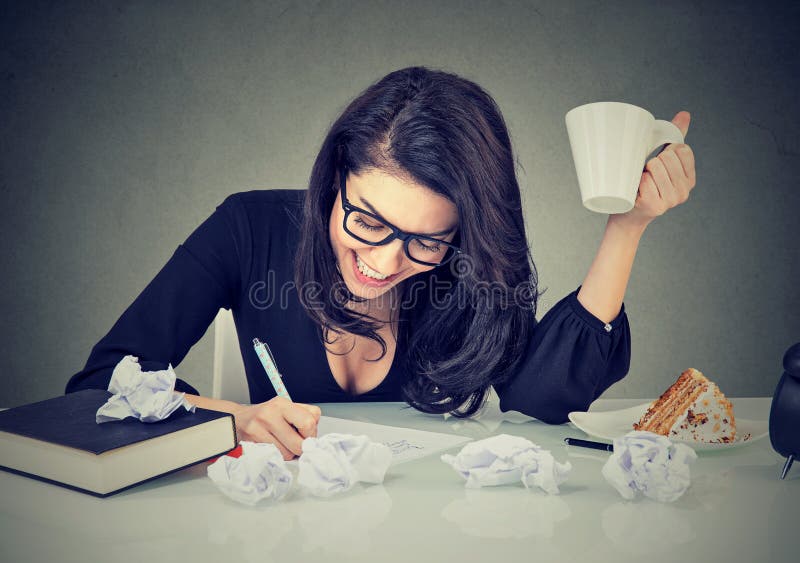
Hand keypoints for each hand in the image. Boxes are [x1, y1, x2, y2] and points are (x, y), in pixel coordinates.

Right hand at [231, 397, 320, 459]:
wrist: (237, 419)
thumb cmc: (267, 416)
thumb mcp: (286, 409)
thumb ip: (304, 417)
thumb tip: (314, 439)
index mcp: (282, 404)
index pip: (309, 421)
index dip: (312, 433)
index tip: (306, 435)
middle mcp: (270, 414)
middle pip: (299, 443)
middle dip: (302, 447)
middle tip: (297, 444)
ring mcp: (259, 428)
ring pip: (288, 453)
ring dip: (289, 453)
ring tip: (282, 443)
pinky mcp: (252, 442)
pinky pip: (275, 456)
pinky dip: (278, 455)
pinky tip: (273, 446)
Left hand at [614, 111, 696, 227]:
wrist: (626, 216)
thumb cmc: (642, 185)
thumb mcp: (661, 161)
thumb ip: (674, 138)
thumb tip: (684, 114)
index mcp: (689, 178)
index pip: (682, 150)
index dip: (666, 150)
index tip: (658, 160)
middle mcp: (684, 191)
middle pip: (667, 157)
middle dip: (652, 161)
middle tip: (645, 174)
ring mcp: (671, 200)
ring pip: (656, 166)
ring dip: (642, 171)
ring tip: (640, 182)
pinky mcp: (655, 206)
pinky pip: (645, 180)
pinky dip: (637, 182)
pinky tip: (636, 191)